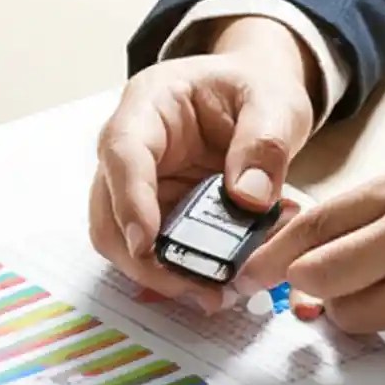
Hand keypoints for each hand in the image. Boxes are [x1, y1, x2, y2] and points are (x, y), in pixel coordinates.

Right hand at [90, 16, 319, 311]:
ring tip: (215, 295)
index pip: (123, 153)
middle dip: (144, 259)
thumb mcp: (276, 103)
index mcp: (150, 104)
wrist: (257, 94)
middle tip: (197, 290)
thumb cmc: (258, 89)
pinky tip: (221, 284)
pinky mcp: (159, 213)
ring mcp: (141, 184)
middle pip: (109, 211)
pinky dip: (185, 272)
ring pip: (125, 241)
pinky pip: (158, 251)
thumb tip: (248, 200)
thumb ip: (265, 145)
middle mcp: (131, 148)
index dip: (130, 201)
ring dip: (163, 274)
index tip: (146, 245)